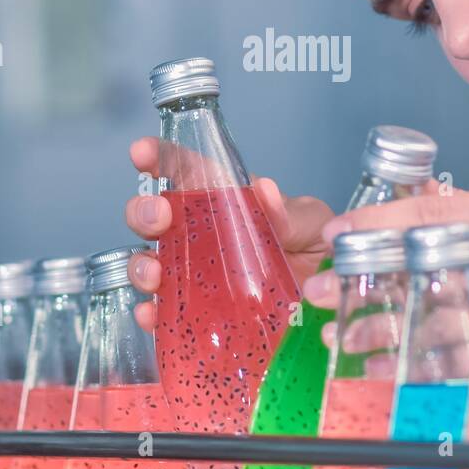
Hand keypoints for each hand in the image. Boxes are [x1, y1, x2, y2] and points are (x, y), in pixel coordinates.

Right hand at [123, 136, 333, 331]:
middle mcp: (201, 236)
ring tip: (155, 274)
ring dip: (142, 266)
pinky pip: (165, 314)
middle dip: (143, 211)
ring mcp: (195, 276)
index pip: (187, 172)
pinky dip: (151, 314)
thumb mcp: (313, 224)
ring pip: (150, 264)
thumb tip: (264, 191)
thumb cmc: (317, 252)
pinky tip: (153, 315)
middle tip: (158, 215)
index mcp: (226, 202)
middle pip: (154, 216)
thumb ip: (290, 212)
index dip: (160, 158)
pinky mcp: (198, 314)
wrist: (327, 303)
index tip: (141, 152)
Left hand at [308, 185, 468, 353]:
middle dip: (370, 282)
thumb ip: (450, 208)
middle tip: (322, 288)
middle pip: (433, 268)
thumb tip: (390, 199)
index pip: (440, 212)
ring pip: (436, 321)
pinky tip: (374, 365)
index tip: (335, 234)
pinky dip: (406, 365)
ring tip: (341, 334)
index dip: (381, 222)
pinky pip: (451, 365)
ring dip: (380, 329)